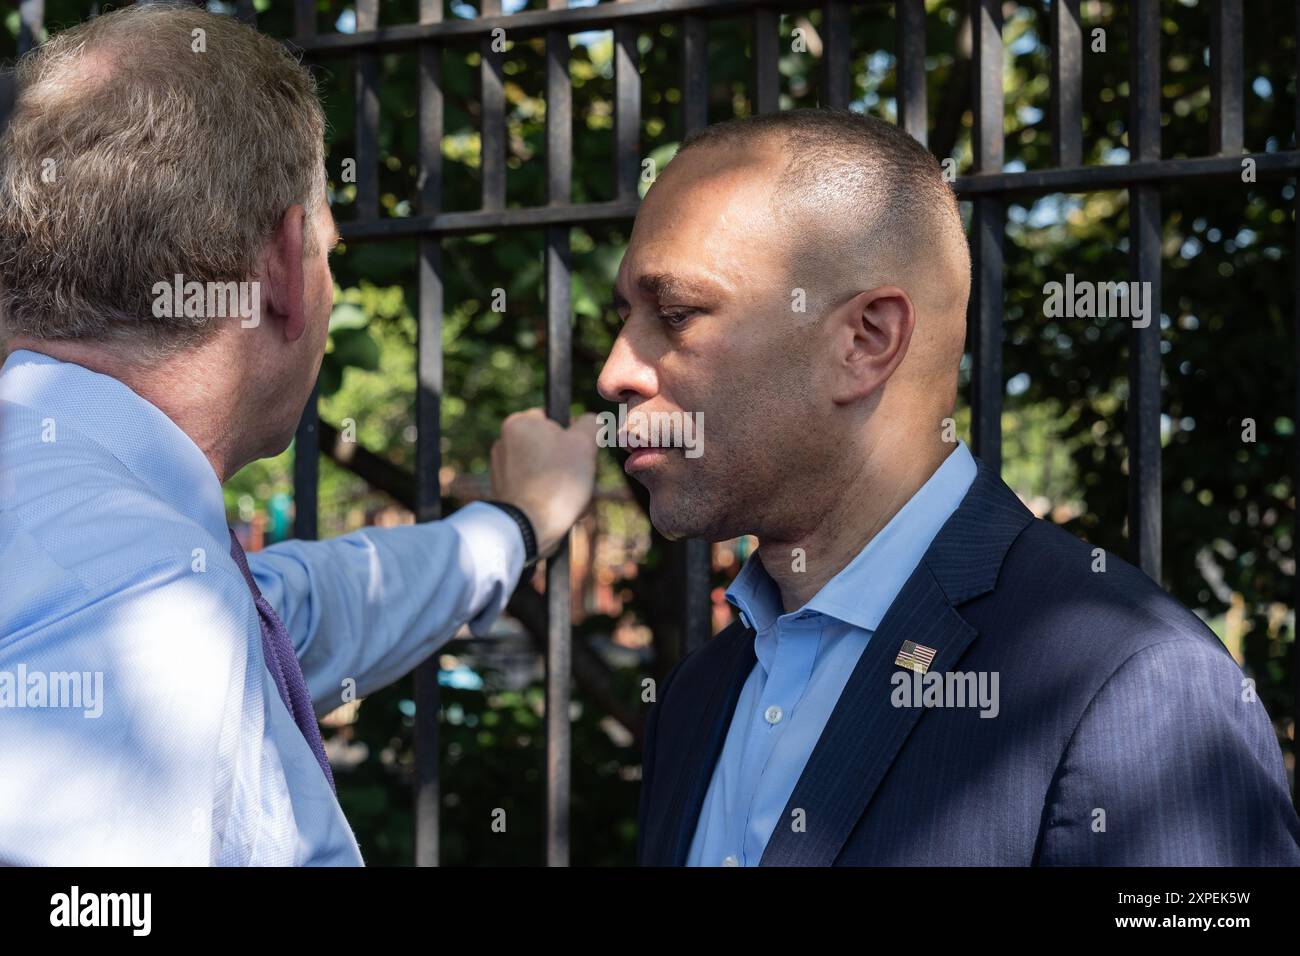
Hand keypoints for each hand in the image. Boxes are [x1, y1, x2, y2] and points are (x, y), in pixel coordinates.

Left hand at [489, 408, 600, 557]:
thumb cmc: (557, 482)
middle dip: (571, 465)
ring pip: (546, 469)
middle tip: (580, 481)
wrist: (528, 528)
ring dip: (564, 483)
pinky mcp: (503, 493)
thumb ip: (591, 424)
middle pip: (552, 447)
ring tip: (572, 500)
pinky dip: (549, 496)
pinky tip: (559, 510)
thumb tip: (592, 421)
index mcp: (519, 423)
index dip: (575, 437)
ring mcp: (500, 469)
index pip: (555, 420)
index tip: (581, 455)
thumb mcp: (584, 444)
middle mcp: (503, 442)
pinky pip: (535, 488)